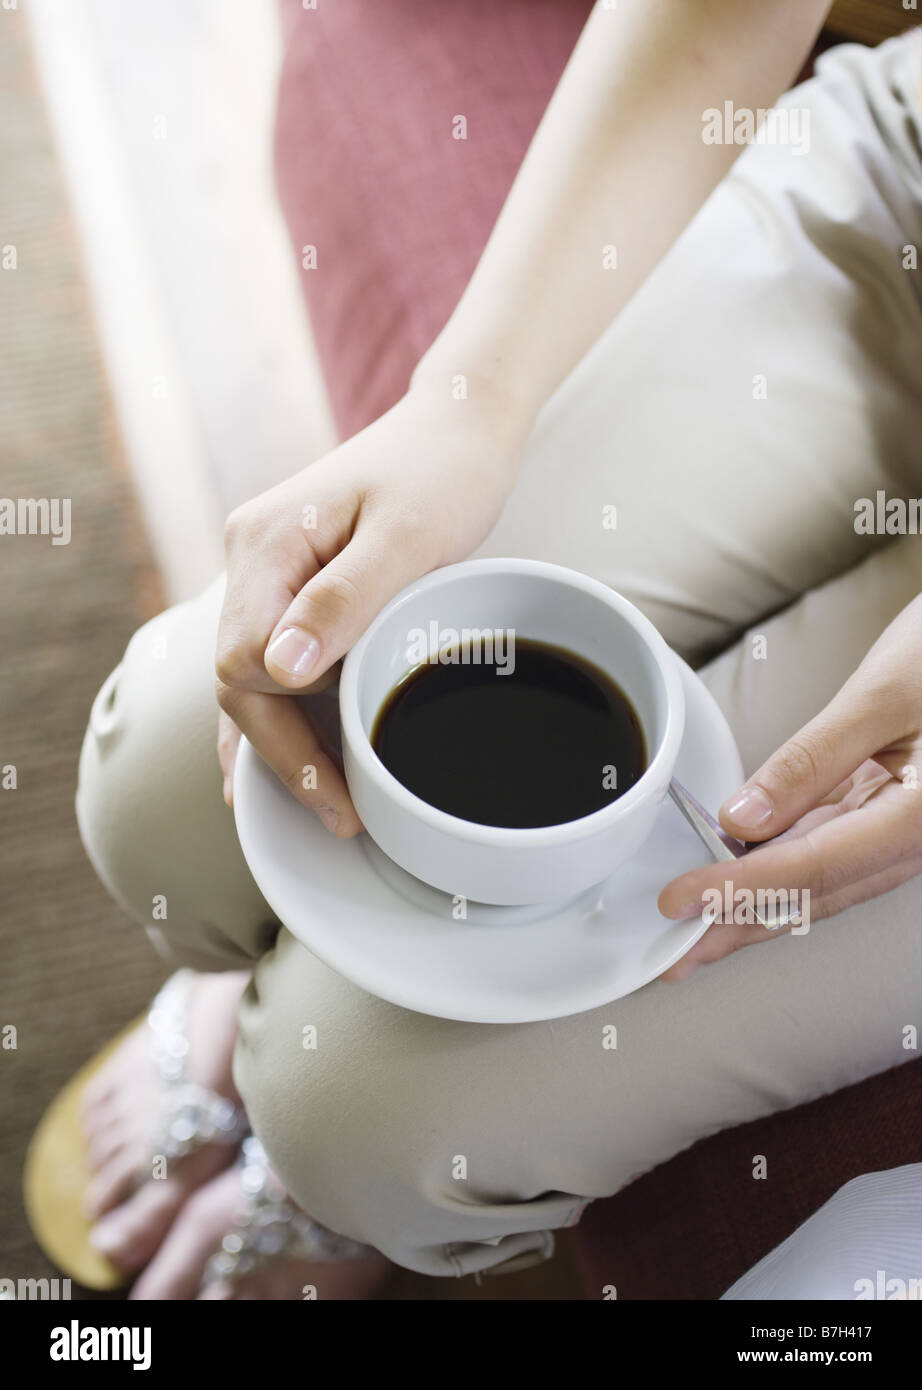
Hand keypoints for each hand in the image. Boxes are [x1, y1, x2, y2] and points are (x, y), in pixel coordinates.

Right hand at [215, 384, 525, 831]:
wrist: (459, 427)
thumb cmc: (444, 474)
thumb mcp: (407, 538)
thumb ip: (342, 601)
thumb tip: (277, 672)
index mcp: (265, 545)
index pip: (243, 662)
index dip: (285, 728)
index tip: (342, 780)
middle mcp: (251, 560)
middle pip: (238, 680)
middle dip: (285, 753)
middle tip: (342, 815)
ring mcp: (268, 573)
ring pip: (251, 679)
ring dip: (283, 744)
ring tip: (321, 809)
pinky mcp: (295, 585)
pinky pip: (273, 661)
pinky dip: (285, 714)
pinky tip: (290, 762)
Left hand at [658, 593, 921, 979]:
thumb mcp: (886, 693)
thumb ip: (813, 759)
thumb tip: (743, 817)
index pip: (813, 866)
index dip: (738, 890)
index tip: (681, 903)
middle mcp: (920, 837)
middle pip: (816, 893)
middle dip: (739, 925)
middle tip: (672, 955)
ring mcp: (910, 830)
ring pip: (823, 881)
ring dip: (756, 906)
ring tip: (696, 929)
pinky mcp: (897, 812)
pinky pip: (834, 850)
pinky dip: (782, 867)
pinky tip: (740, 876)